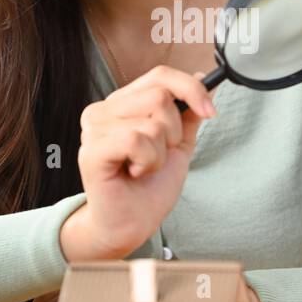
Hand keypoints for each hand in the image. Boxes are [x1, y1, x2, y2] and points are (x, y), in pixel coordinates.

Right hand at [75, 66, 215, 256]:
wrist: (132, 225)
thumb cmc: (149, 187)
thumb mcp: (178, 145)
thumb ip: (187, 113)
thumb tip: (203, 78)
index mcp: (122, 104)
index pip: (160, 76)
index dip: (191, 88)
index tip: (210, 111)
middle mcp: (103, 110)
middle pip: (160, 96)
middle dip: (173, 132)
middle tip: (157, 156)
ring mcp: (94, 129)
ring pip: (152, 121)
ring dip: (159, 153)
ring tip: (143, 168)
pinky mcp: (91, 150)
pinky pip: (136, 140)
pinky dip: (147, 161)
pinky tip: (134, 173)